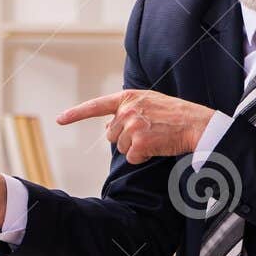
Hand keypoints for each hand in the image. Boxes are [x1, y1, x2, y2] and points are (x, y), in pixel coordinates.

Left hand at [57, 89, 214, 163]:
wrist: (196, 124)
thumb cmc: (175, 115)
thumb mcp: (149, 103)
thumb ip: (127, 111)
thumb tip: (107, 126)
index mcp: (128, 98)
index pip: (96, 106)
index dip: (76, 114)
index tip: (60, 119)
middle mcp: (127, 109)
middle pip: (111, 135)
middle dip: (126, 139)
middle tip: (148, 133)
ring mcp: (133, 125)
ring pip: (121, 148)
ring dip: (136, 149)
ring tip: (155, 138)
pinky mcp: (140, 141)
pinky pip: (132, 157)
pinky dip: (143, 157)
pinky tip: (157, 147)